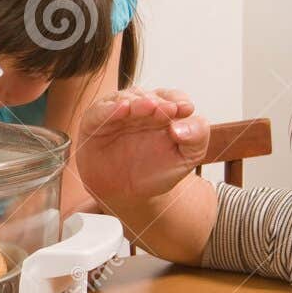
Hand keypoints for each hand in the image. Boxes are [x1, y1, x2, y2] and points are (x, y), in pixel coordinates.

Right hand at [76, 88, 209, 204]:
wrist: (128, 196)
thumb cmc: (156, 172)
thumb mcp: (186, 158)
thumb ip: (197, 138)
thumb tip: (182, 127)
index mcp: (164, 113)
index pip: (173, 98)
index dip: (178, 100)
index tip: (185, 109)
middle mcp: (140, 110)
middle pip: (148, 97)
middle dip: (157, 101)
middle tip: (166, 109)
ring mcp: (117, 115)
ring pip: (124, 99)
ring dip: (136, 101)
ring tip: (147, 106)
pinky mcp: (95, 124)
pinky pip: (99, 112)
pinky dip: (109, 109)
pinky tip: (120, 109)